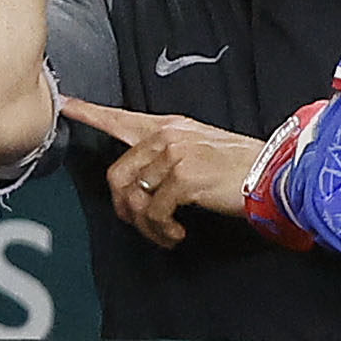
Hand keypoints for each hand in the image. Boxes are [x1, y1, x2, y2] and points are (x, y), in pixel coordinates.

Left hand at [60, 96, 262, 248]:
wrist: (273, 173)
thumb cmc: (243, 166)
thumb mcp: (203, 147)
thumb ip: (171, 154)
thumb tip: (146, 180)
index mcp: (171, 127)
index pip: (122, 119)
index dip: (91, 113)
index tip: (68, 105)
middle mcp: (168, 137)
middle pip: (118, 174)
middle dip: (125, 208)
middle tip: (145, 225)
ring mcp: (174, 156)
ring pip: (134, 199)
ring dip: (147, 227)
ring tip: (166, 234)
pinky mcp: (182, 179)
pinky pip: (154, 214)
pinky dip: (162, 232)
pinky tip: (177, 235)